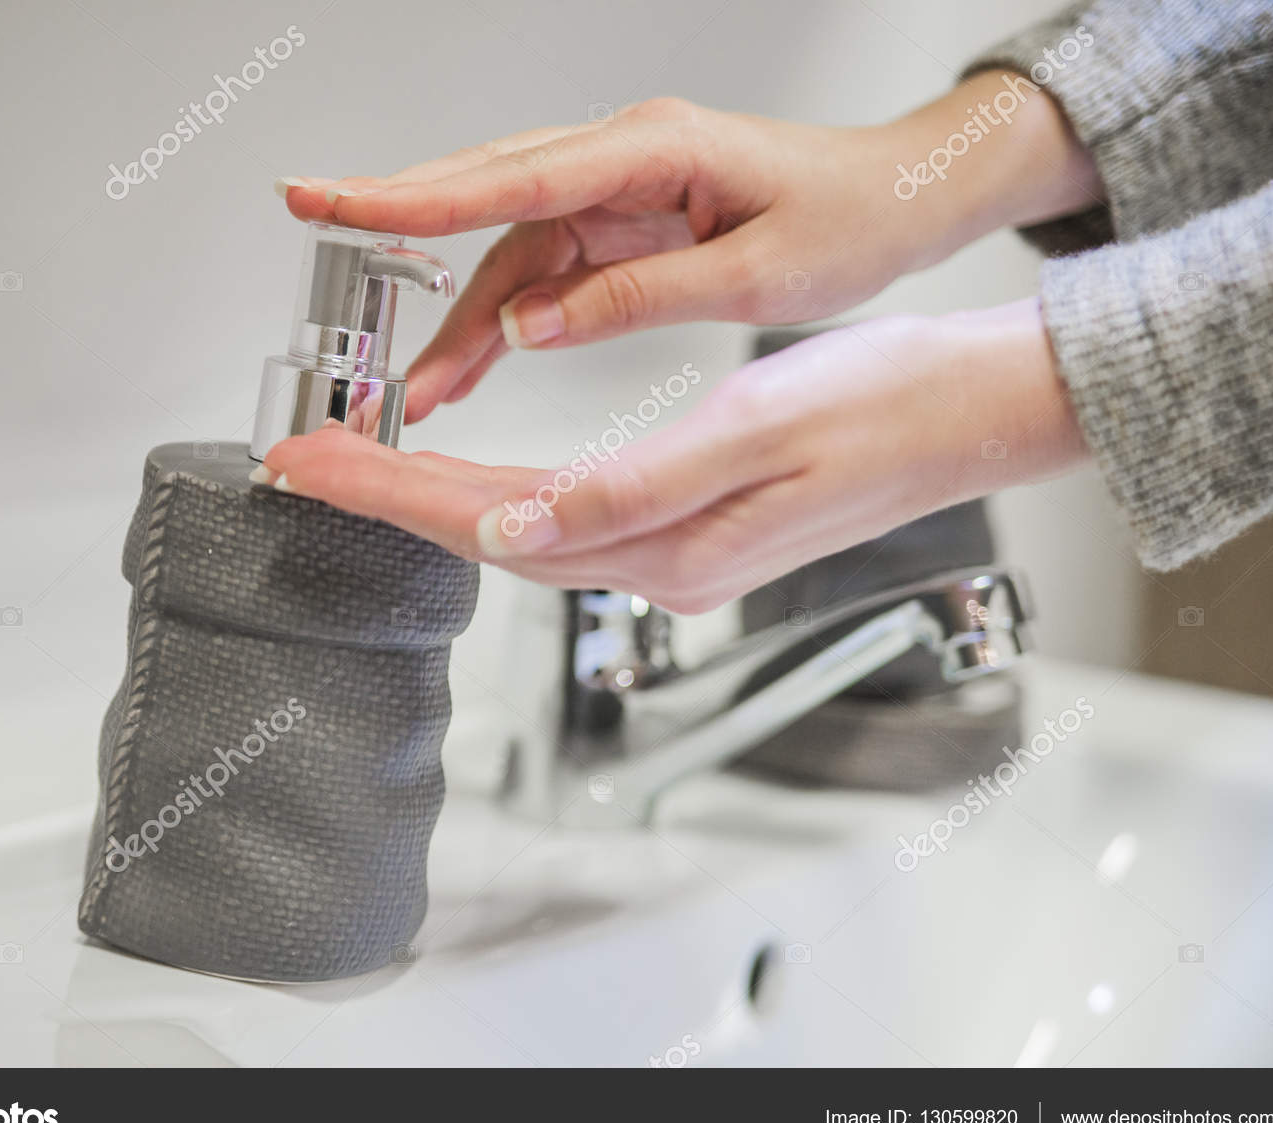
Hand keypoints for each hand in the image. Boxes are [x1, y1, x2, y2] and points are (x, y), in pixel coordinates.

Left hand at [254, 299, 1088, 611]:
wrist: (964, 413)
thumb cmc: (880, 408)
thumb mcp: (752, 430)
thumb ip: (628, 489)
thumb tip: (509, 530)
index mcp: (665, 547)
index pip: (487, 520)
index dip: (389, 492)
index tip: (311, 465)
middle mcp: (659, 565)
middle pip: (487, 532)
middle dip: (389, 497)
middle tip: (308, 459)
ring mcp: (676, 555)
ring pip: (519, 529)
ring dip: (434, 497)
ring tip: (364, 463)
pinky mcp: (692, 531)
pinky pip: (565, 521)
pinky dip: (500, 496)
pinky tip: (475, 479)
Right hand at [279, 77, 1098, 421]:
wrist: (898, 199)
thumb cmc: (847, 219)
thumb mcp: (753, 274)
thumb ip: (637, 297)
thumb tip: (532, 325)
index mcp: (653, 149)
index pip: (510, 176)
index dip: (412, 195)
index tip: (332, 199)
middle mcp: (621, 156)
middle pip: (485, 191)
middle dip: (395, 224)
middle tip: (310, 228)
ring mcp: (616, 187)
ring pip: (506, 244)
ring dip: (458, 316)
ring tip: (416, 394)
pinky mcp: (621, 220)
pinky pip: (541, 266)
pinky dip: (503, 318)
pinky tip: (473, 364)